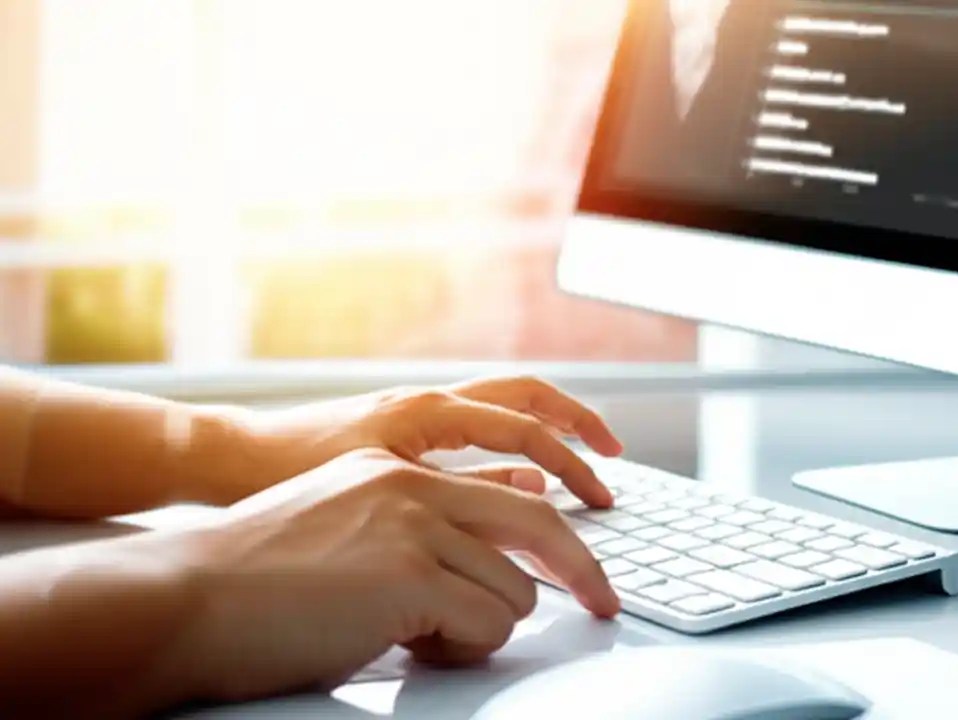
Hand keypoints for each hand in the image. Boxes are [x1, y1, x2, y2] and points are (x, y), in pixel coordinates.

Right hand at [167, 448, 618, 702]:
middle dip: (586, 573)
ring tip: (419, 639)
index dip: (563, 533)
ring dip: (482, 630)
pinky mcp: (409, 576)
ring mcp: (414, 527)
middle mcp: (416, 486)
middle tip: (607, 607)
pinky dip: (462, 651)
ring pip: (516, 593)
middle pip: (543, 528)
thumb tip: (499, 515)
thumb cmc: (256, 577)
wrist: (185, 599)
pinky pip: (489, 626)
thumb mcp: (348, 521)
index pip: (514, 490)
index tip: (589, 565)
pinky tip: (407, 648)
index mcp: (401, 469)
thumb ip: (422, 516)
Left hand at [207, 376, 623, 508]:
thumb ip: (462, 490)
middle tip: (612, 452)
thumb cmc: (293, 470)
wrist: (229, 457)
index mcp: (430, 410)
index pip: (525, 430)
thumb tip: (529, 489)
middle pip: (526, 395)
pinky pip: (472, 430)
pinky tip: (514, 478)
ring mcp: (414, 412)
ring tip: (574, 457)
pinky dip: (506, 447)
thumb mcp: (387, 489)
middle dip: (575, 421)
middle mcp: (428, 401)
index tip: (602, 495)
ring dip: (545, 427)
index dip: (573, 464)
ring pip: (501, 406)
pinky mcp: (400, 430)